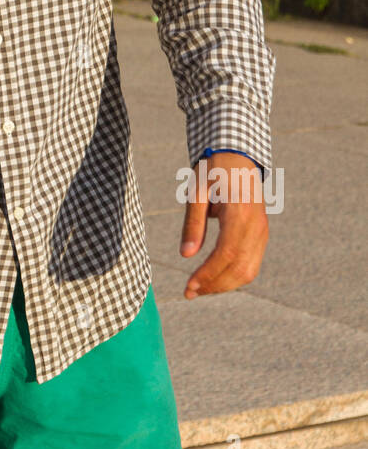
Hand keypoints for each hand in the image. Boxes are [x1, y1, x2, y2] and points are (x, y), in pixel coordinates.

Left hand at [180, 151, 268, 299]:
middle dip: (214, 286)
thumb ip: (192, 223)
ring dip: (224, 285)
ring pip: (249, 271)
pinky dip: (234, 276)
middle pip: (240, 269)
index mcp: (239, 213)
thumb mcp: (196, 191)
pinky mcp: (261, 234)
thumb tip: (186, 255)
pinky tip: (214, 278)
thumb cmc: (214, 169)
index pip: (226, 254)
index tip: (189, 286)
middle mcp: (256, 226)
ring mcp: (262, 231)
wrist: (238, 155)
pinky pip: (252, 263)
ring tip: (200, 288)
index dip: (209, 274)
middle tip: (189, 292)